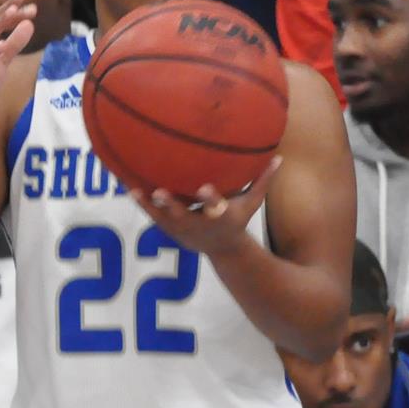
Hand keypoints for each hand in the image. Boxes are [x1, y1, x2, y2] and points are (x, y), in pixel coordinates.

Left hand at [130, 158, 279, 258]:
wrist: (224, 251)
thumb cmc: (238, 220)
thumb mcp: (252, 204)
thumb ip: (263, 181)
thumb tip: (279, 157)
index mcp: (220, 218)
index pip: (216, 208)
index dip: (210, 200)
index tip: (204, 188)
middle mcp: (200, 226)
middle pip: (184, 216)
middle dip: (172, 206)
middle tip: (159, 192)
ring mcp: (183, 230)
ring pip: (163, 218)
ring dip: (149, 206)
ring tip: (135, 190)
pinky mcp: (172, 231)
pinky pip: (154, 217)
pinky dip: (142, 204)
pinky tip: (130, 188)